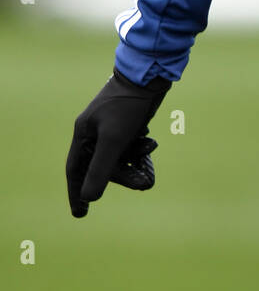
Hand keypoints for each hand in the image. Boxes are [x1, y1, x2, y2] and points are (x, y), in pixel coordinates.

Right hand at [67, 69, 171, 217]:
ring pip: (120, 157)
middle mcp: (93, 131)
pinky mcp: (126, 124)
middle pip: (103, 165)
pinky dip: (140, 150)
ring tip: (150, 155)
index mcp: (83, 134)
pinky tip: (150, 143)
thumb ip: (101, 169)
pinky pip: (130, 147)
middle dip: (123, 175)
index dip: (77, 192)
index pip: (75, 170)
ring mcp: (110, 127)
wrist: (148, 77)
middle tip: (144, 182)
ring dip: (135, 161)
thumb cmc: (128, 106)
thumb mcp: (114, 140)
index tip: (80, 214)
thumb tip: (89, 198)